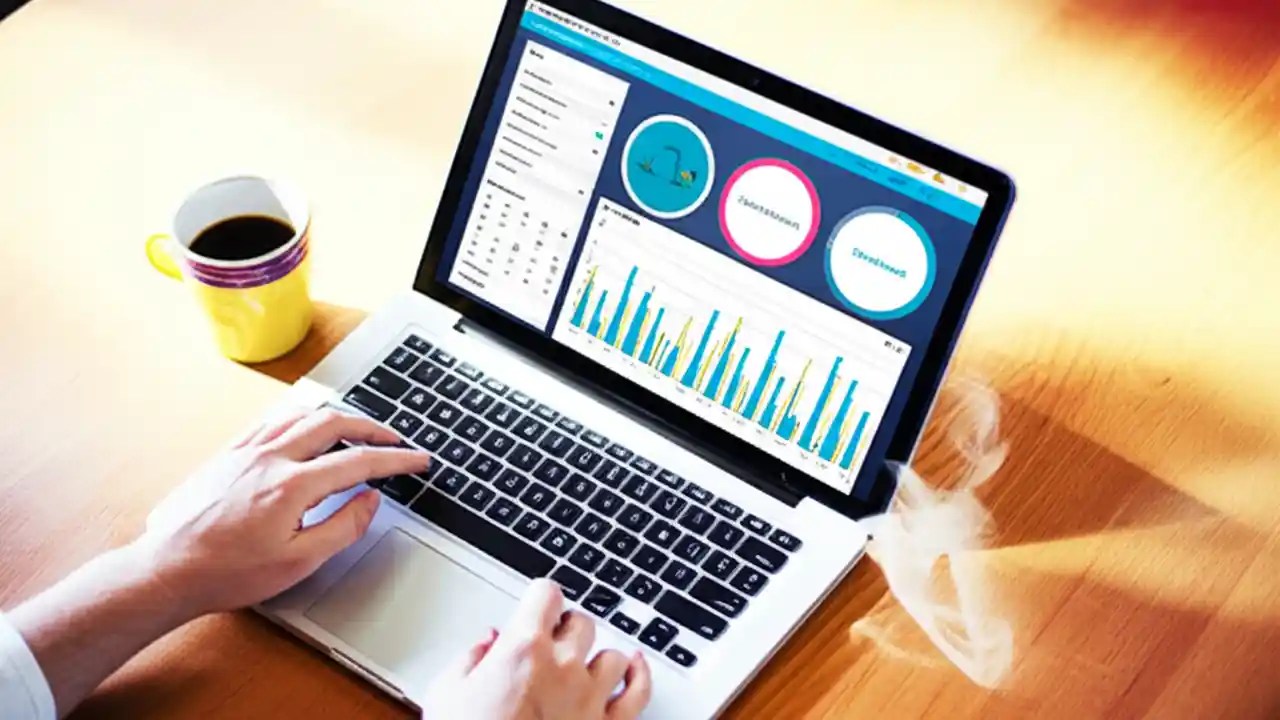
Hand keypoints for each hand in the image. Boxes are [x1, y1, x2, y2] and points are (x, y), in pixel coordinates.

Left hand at [133, 406, 430, 618]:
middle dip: (371, 427)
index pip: (358, 461)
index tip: (417, 460)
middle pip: (333, 423)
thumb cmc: (227, 573)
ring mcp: (245, 452)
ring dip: (337, 418)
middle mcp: (269, 458)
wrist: (167, 571)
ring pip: (302, 416)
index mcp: (292, 485)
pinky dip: (300, 421)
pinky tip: (305, 431)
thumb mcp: (298, 562)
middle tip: (394, 439)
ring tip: (356, 431)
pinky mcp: (227, 455)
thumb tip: (369, 500)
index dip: (395, 459)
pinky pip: (272, 423)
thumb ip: (343, 526)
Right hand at [422, 578, 651, 719]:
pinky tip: (634, 667)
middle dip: (566, 630)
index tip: (537, 606)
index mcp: (523, 650)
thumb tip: (486, 645)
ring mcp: (590, 698)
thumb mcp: (446, 693)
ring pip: (613, 655)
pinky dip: (639, 676)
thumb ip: (469, 660)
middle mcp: (563, 667)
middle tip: (551, 645)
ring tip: (580, 668)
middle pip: (581, 623)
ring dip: (597, 658)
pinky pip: (638, 693)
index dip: (540, 599)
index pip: (547, 594)